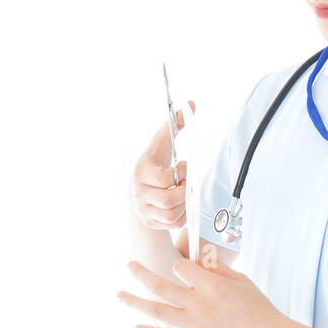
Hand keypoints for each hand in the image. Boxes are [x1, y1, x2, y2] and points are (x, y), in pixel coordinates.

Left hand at [116, 248, 293, 327]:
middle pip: (160, 284)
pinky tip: (137, 326)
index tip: (182, 268)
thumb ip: (216, 271)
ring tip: (119, 295)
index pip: (180, 266)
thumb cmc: (259, 309)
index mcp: (211, 284)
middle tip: (128, 265)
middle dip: (141, 273)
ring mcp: (194, 324)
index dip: (180, 265)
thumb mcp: (241, 281)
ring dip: (135, 301)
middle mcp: (198, 303)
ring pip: (156, 309)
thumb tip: (198, 262)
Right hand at [127, 99, 194, 230]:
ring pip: (172, 214)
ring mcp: (144, 209)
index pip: (163, 179)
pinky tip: (180, 204)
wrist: (135, 191)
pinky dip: (182, 215)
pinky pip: (174, 224)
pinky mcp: (151, 222)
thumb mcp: (161, 145)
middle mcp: (138, 192)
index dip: (181, 173)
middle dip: (185, 190)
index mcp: (140, 171)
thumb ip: (174, 126)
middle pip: (170, 199)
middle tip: (186, 182)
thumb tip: (192, 104)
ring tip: (183, 192)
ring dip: (184, 203)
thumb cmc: (153, 165)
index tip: (183, 166)